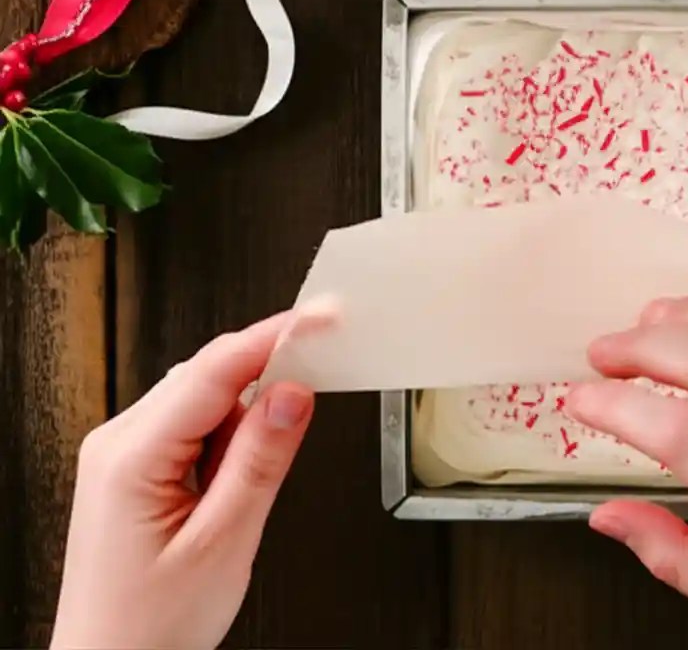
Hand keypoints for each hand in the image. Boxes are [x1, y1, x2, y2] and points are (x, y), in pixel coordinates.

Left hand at [51, 312, 313, 649]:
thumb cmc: (150, 627)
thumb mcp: (223, 541)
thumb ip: (261, 460)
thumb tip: (292, 394)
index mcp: (131, 457)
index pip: (213, 371)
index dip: (273, 335)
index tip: (321, 317)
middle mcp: (117, 444)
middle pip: (207, 376)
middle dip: (266, 376)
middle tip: (321, 379)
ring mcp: (121, 455)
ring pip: (203, 401)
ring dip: (246, 419)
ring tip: (251, 487)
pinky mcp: (133, 469)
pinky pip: (192, 428)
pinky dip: (229, 439)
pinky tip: (238, 478)